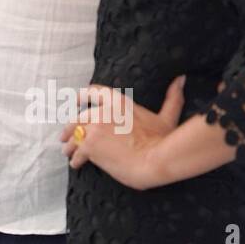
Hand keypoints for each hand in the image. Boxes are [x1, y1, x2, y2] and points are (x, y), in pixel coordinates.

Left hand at [59, 76, 185, 191]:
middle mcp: (102, 112)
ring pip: (73, 135)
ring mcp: (94, 129)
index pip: (93, 92)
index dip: (83, 96)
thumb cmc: (162, 140)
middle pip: (78, 118)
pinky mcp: (90, 146)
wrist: (155, 160)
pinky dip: (75, 158)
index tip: (77, 100)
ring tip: (68, 151)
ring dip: (70, 144)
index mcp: (117, 102)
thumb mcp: (167, 116)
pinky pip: (77, 152)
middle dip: (70, 127)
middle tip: (65, 135)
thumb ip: (171, 98)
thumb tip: (180, 80)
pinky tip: (76, 163)